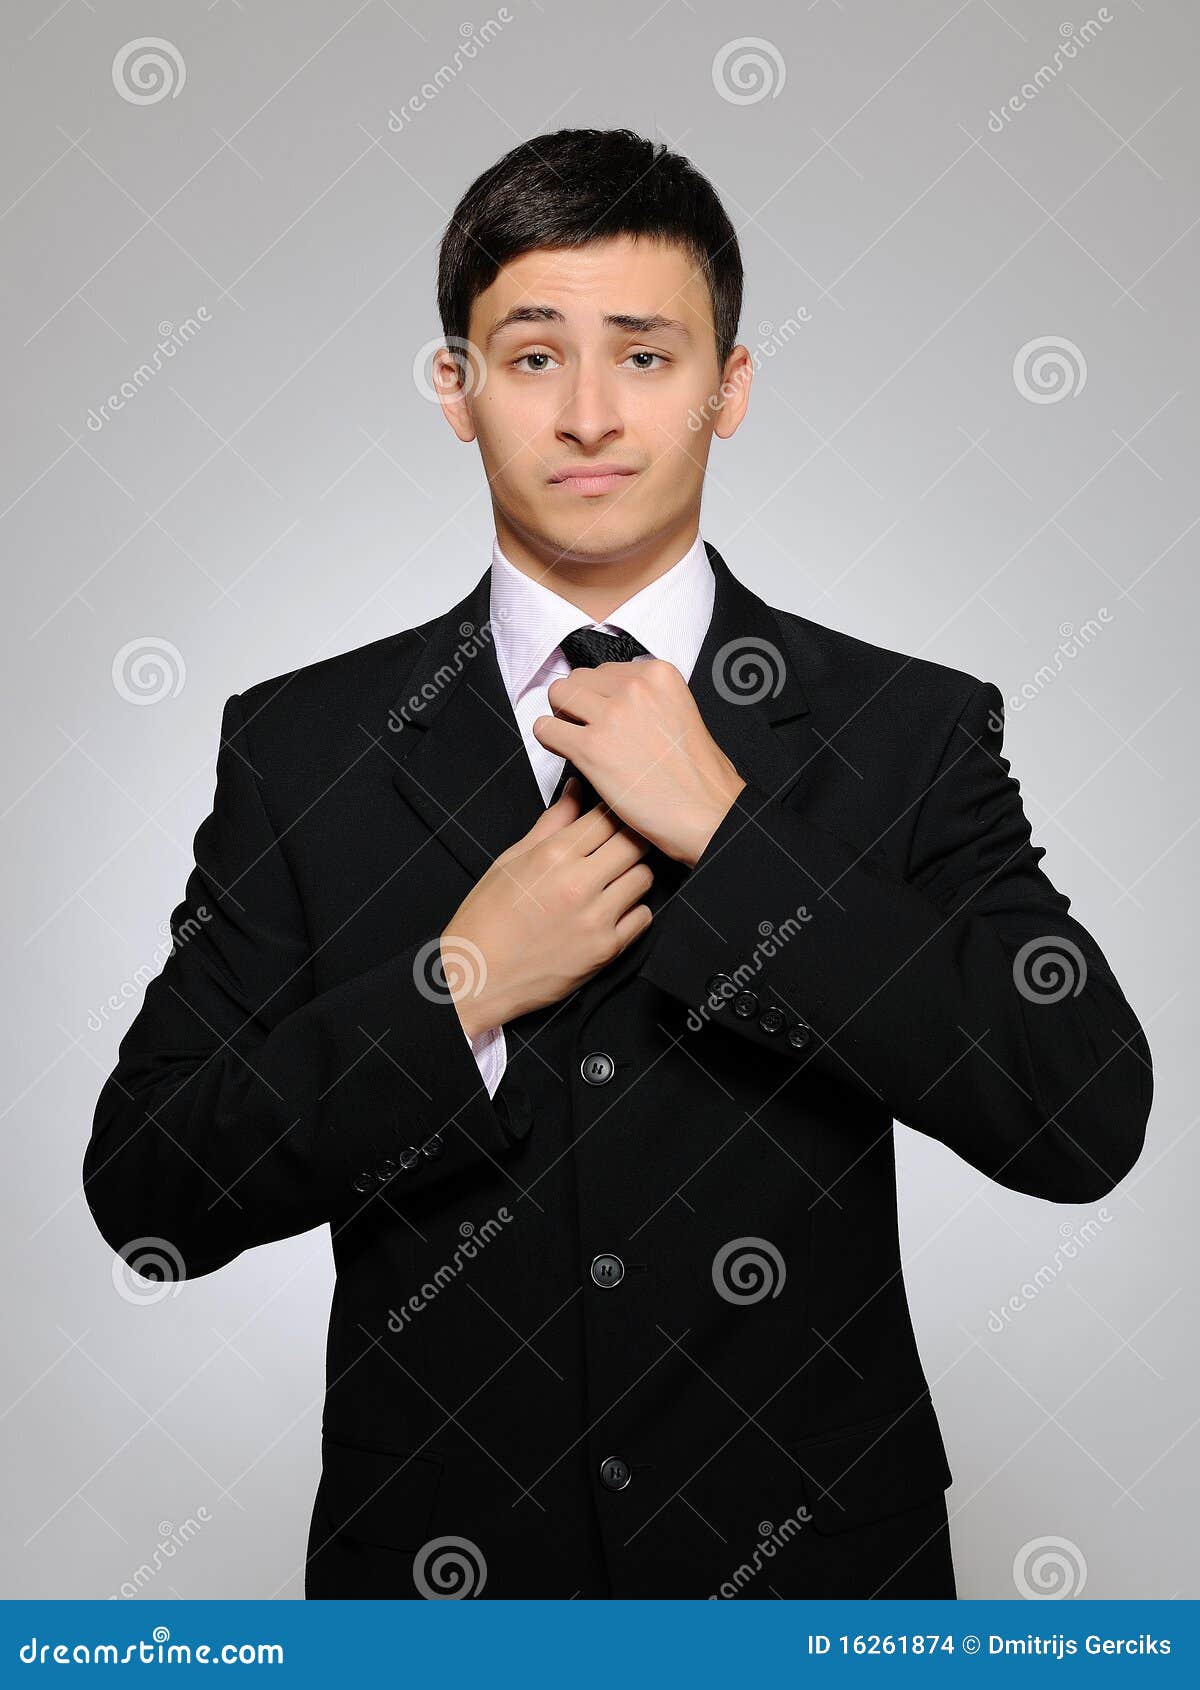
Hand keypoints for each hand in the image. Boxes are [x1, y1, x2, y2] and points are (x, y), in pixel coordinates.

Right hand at [441, 780, 654, 1037]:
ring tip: (614, 878)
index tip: (616, 813)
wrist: (478, 977)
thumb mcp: (511, 860)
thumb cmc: (487, 918)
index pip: (606, 816)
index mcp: (553, 855)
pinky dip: (634, 910)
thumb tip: (576, 789)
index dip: (615, 810)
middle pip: (634, 843)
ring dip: (633, 873)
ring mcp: (596, 918)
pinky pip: (643, 917)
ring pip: (643, 877)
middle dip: (632, 839)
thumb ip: (552, 822)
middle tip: (622, 843)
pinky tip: (613, 909)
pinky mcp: (606, 949)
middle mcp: (578, 883)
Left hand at [532, 659, 745, 866]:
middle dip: (578, 703)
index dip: (600, 696)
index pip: (605, 670)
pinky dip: (551, 740)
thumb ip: (647, 697)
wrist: (707, 814)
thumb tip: (609, 697)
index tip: (607, 716)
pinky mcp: (591, 748)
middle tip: (589, 730)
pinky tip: (568, 753)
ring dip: (562, 718)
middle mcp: (635, 687)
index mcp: (659, 674)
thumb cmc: (698, 774)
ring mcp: (612, 716)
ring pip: (558, 696)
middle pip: (578, 679)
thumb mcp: (681, 710)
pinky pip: (545, 729)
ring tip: (577, 740)